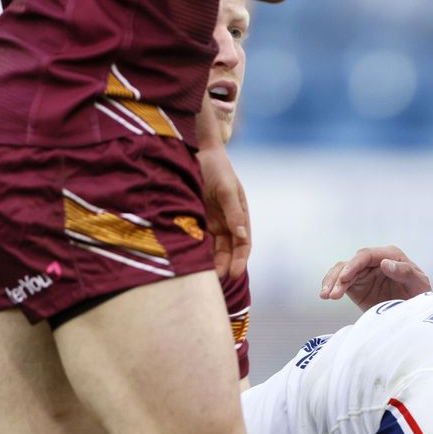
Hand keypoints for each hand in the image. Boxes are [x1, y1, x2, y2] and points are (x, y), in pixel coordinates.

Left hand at [198, 144, 249, 279]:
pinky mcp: (194, 221)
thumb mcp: (227, 188)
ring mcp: (210, 223)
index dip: (240, 261)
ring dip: (209, 263)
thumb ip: (234, 211)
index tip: (233, 274)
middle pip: (227, 251)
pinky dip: (195, 252)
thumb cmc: (217, 168)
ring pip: (211, 250)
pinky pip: (195, 240)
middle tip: (214, 281)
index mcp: (240, 216)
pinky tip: (189, 261)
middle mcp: (226, 223)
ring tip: (201, 277)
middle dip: (223, 267)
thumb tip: (242, 235)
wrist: (195, 153)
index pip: (243, 244)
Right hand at [318, 245, 430, 308]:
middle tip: (333, 293)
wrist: (416, 313)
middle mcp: (375, 261)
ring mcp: (364, 273)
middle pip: (351, 263)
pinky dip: (332, 287)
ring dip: (332, 282)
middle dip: (339, 276)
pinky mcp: (357, 286)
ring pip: (342, 271)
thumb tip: (385, 263)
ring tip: (327, 296)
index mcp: (391, 256)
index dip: (354, 264)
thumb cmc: (420, 294)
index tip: (346, 277)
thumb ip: (405, 272)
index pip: (367, 255)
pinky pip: (340, 282)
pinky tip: (326, 295)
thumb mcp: (419, 283)